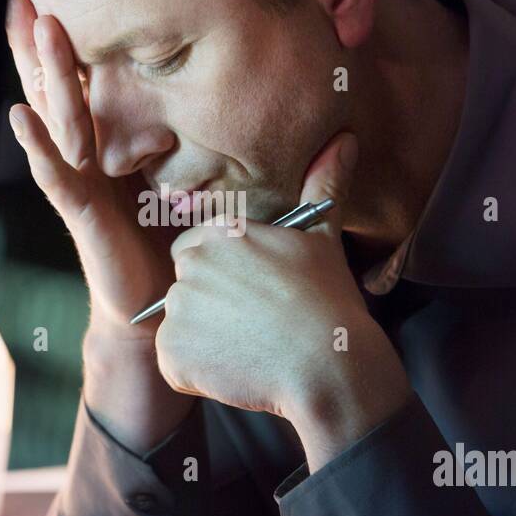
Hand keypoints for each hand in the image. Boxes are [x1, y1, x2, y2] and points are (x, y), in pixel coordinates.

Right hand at [4, 0, 192, 449]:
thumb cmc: (186, 235)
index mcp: (115, 136)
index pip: (91, 72)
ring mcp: (81, 178)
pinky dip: (38, 146)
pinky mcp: (81, 212)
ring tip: (37, 25)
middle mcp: (89, 151)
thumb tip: (274, 88)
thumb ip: (222, 130)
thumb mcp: (207, 169)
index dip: (77, 29)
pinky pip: (56, 175)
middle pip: (61, 81)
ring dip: (45, 71)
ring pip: (56, 116)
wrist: (169, 301)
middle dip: (45, 33)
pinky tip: (21, 116)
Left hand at [156, 132, 411, 470]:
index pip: (197, 249)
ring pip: (181, 325)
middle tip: (254, 325)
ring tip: (250, 347)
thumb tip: (345, 140)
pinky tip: (236, 369)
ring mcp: (179, 308)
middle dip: (211, 306)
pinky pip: (173, 364)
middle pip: (187, 286)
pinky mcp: (171, 352)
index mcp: (222, 232)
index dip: (225, 276)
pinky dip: (196, 374)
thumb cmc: (329, 303)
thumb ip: (323, 187)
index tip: (254, 296)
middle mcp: (192, 264)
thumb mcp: (324, 239)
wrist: (328, 367)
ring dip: (205, 340)